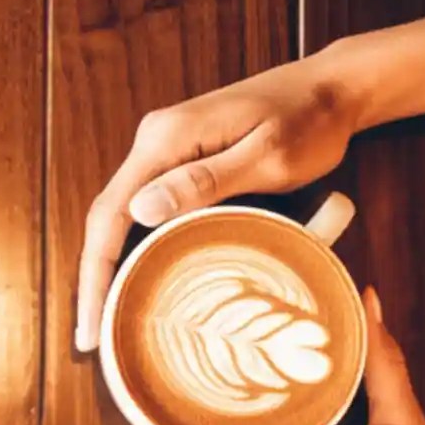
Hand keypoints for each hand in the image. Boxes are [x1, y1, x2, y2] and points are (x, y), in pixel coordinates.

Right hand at [75, 56, 358, 350]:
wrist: (335, 87)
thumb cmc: (311, 122)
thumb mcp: (266, 157)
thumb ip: (205, 182)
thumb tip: (140, 211)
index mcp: (166, 139)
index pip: (110, 213)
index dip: (94, 273)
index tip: (89, 326)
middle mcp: (154, 141)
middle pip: (106, 217)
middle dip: (94, 278)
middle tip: (93, 338)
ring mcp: (165, 149)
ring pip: (122, 215)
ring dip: (110, 265)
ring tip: (109, 319)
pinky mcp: (180, 158)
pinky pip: (145, 207)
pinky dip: (133, 247)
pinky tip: (136, 278)